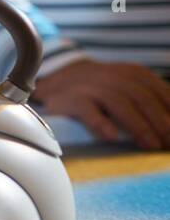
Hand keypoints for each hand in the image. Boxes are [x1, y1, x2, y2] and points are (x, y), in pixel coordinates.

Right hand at [33, 59, 169, 148]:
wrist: (60, 78)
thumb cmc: (102, 90)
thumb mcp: (129, 87)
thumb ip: (151, 100)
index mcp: (134, 74)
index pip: (159, 91)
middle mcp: (114, 76)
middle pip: (142, 97)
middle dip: (160, 121)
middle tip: (168, 143)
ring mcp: (92, 85)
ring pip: (119, 102)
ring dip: (138, 125)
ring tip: (150, 146)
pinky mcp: (71, 98)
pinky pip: (87, 110)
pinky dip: (101, 123)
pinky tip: (113, 138)